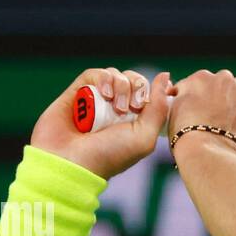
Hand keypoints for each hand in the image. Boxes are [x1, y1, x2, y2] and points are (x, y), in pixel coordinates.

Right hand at [29, 68, 174, 179]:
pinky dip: (104, 78)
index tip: (148, 103)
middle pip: (134, 80)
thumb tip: (165, 76)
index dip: (152, 91)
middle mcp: (116, 109)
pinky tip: (104, 94)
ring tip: (114, 106)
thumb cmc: (109, 155)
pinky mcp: (78, 91)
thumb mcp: (144, 137)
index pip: (149, 93)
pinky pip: (95, 73)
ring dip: (121, 85)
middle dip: (136, 88)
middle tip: (132, 107)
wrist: (70, 161)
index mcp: (135, 121)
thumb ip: (158, 107)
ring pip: (116, 75)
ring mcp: (97, 100)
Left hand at [167, 69, 235, 157]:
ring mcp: (221, 79)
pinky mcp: (198, 79)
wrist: (209, 154)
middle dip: (222, 94)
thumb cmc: (231, 156)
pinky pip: (188, 83)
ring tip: (196, 118)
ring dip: (204, 94)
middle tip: (213, 116)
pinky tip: (182, 113)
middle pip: (231, 81)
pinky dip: (184, 94)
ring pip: (210, 81)